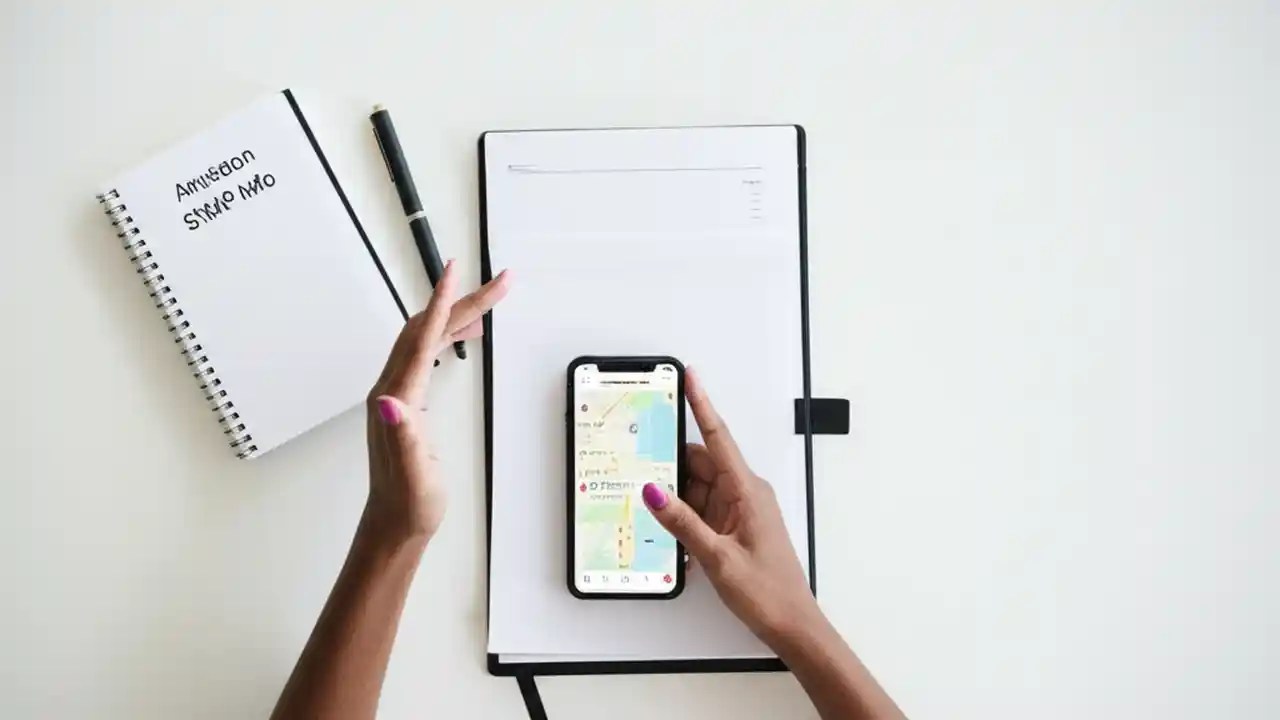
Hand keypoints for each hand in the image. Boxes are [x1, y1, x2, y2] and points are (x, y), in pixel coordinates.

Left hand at [363, 260, 509, 545]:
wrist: (394, 523)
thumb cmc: (409, 501)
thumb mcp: (412, 470)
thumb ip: (402, 433)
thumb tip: (388, 400)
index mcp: (397, 397)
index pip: (422, 338)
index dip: (443, 302)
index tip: (457, 271)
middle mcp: (393, 388)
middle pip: (427, 328)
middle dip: (464, 300)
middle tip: (501, 282)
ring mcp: (399, 393)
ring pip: (428, 338)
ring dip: (458, 314)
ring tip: (490, 299)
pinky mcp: (408, 402)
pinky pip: (428, 354)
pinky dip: (449, 335)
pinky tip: (465, 337)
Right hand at [642, 368, 818, 643]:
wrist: (792, 624)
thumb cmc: (768, 591)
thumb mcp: (718, 557)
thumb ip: (682, 522)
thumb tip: (654, 490)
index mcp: (747, 490)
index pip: (717, 437)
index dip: (701, 404)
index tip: (690, 377)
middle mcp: (744, 493)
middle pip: (699, 463)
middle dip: (670, 465)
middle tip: (640, 463)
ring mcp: (739, 510)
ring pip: (697, 488)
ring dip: (676, 498)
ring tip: (653, 510)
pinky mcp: (733, 528)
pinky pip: (701, 511)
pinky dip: (684, 518)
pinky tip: (672, 536)